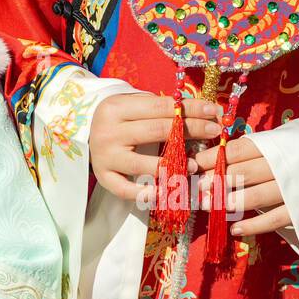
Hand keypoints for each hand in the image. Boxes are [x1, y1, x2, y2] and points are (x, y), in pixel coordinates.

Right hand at [89, 93, 222, 202]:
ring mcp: (105, 157)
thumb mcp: (132, 104)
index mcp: (116, 108)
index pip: (160, 108)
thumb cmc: (119, 119)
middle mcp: (108, 132)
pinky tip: (164, 193)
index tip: (214, 112)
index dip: (189, 109)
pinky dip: (144, 193)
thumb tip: (206, 110)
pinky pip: (125, 189)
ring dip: (171, 166)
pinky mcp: (104, 177)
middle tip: (215, 132)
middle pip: (157, 131)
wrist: (83, 134)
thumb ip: (161, 107)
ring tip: (194, 166)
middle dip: (191, 130)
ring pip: (142, 163)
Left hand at [193, 135, 289, 235]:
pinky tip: (234, 230)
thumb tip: (217, 156)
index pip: (236, 151)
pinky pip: (274, 219)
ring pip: (255, 196)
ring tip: (206, 205)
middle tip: (195, 188)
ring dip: (227, 202)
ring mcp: (293, 188)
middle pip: (241, 173)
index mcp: (275, 145)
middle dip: (213, 181)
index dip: (211, 158)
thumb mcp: (281, 141)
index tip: (192, 165)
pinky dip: (253, 226)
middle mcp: (283, 165)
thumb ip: (254, 148)